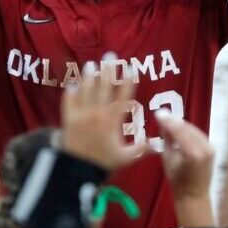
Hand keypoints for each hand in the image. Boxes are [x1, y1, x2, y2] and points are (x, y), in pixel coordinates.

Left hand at [60, 54, 145, 170]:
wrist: (76, 172)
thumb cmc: (103, 164)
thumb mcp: (126, 158)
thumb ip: (142, 149)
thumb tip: (160, 143)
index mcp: (112, 122)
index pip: (123, 97)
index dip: (128, 81)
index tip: (131, 68)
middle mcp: (97, 115)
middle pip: (103, 87)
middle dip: (108, 70)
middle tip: (110, 56)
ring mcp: (81, 115)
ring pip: (85, 90)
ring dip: (88, 76)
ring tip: (91, 64)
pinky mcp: (68, 119)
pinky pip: (68, 101)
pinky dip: (70, 92)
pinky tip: (72, 84)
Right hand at [155, 111, 213, 198]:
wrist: (194, 195)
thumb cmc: (177, 181)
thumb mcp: (168, 159)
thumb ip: (167, 139)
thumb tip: (162, 122)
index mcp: (192, 153)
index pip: (179, 131)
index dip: (168, 121)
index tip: (158, 113)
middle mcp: (204, 148)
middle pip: (187, 128)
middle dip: (174, 121)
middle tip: (162, 114)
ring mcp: (210, 148)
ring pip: (193, 130)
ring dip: (181, 125)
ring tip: (169, 120)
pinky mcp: (212, 148)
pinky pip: (198, 135)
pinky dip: (188, 131)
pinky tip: (179, 129)